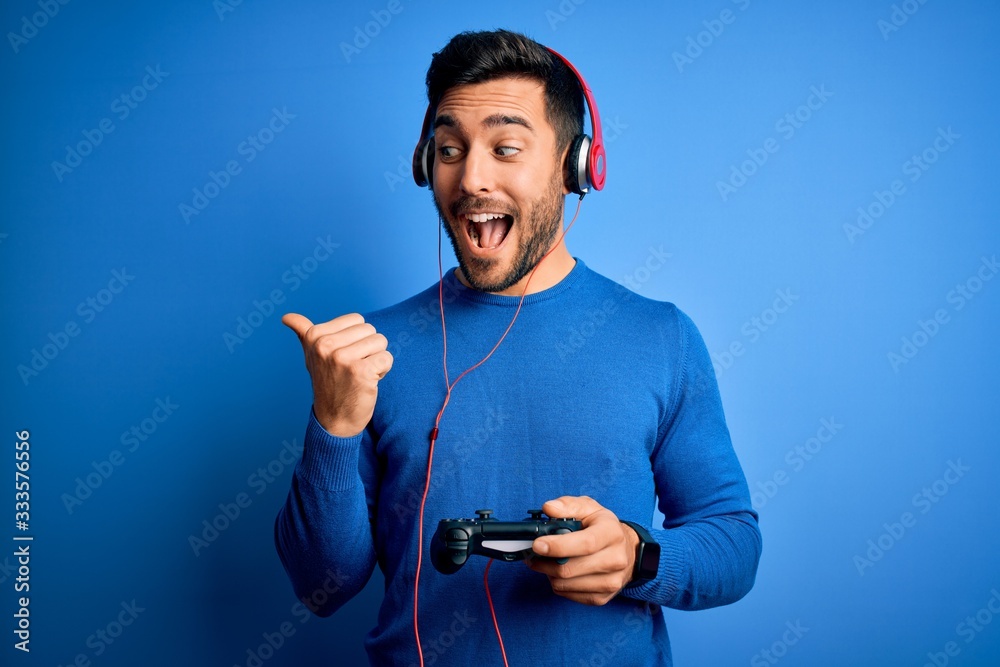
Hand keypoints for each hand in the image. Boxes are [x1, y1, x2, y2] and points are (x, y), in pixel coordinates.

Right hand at [282, 312, 392, 436]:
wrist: (334, 419)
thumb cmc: (327, 382)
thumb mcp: (311, 354)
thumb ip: (302, 332)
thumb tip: (285, 317)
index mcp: (315, 336)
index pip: (357, 319)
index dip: (356, 338)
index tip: (343, 357)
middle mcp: (326, 345)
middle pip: (370, 329)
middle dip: (368, 348)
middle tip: (352, 368)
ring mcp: (342, 358)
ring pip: (380, 341)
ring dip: (375, 359)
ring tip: (360, 374)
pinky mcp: (360, 371)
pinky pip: (386, 357)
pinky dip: (383, 370)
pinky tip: (368, 381)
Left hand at [526, 496, 639, 605]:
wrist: (626, 551)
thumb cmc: (602, 527)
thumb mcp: (589, 508)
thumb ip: (568, 505)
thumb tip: (548, 508)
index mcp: (612, 533)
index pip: (584, 544)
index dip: (558, 546)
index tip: (537, 544)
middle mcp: (615, 560)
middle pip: (570, 569)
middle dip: (544, 562)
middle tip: (532, 553)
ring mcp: (610, 582)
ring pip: (565, 584)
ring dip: (548, 573)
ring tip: (545, 560)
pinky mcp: (602, 598)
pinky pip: (567, 595)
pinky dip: (557, 584)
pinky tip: (558, 571)